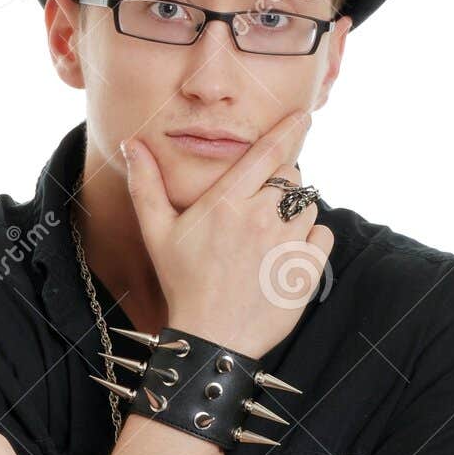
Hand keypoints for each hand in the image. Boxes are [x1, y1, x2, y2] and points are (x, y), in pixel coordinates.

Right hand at [122, 110, 334, 358]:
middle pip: (292, 177)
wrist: (211, 339)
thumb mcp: (157, 233)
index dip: (289, 129)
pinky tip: (284, 255)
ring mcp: (286, 245)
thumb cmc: (182, 283)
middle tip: (260, 208)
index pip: (269, 152)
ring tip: (267, 237)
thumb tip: (131, 143)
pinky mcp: (305, 270)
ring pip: (308, 206)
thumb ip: (146, 185)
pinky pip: (322, 235)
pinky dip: (310, 239)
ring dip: (294, 213)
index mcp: (226, 203)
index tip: (303, 115)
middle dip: (282, 183)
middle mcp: (260, 218)